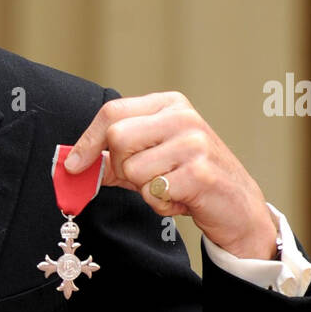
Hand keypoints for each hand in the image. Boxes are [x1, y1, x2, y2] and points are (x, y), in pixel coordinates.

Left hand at [64, 92, 278, 259]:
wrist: (238, 207)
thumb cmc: (189, 179)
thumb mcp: (153, 157)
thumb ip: (116, 156)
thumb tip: (73, 164)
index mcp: (169, 104)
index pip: (112, 112)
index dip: (87, 141)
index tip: (73, 164)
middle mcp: (183, 117)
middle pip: (117, 138)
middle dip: (120, 168)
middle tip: (144, 179)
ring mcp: (193, 143)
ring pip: (132, 169)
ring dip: (143, 190)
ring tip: (169, 188)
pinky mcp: (199, 173)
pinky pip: (151, 193)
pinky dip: (159, 205)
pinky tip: (180, 199)